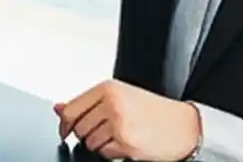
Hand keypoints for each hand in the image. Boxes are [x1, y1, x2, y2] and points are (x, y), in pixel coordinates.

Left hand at [54, 79, 199, 160]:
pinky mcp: (126, 143)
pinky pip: (103, 153)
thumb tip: (58, 108)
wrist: (185, 125)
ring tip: (118, 135)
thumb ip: (87, 102)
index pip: (70, 108)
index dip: (64, 123)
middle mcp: (112, 104)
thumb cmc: (154, 110)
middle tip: (105, 131)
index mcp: (108, 88)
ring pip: (89, 142)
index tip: (64, 130)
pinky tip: (126, 143)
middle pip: (78, 127)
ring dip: (100, 144)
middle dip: (86, 133)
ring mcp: (119, 124)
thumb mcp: (120, 96)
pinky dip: (111, 152)